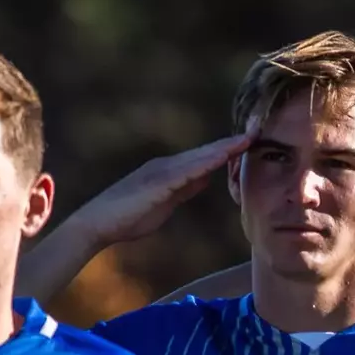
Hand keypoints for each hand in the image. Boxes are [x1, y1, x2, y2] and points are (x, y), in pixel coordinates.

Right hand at [71, 125, 256, 248]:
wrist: (98, 225)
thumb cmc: (129, 218)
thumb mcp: (167, 203)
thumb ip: (186, 189)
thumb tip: (206, 177)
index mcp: (170, 172)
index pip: (205, 159)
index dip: (228, 151)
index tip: (251, 142)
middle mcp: (166, 166)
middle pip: (205, 152)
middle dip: (232, 143)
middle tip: (257, 129)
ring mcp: (160, 172)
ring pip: (198, 158)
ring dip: (223, 148)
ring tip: (247, 138)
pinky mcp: (156, 183)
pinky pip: (185, 171)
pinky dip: (205, 163)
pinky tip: (221, 158)